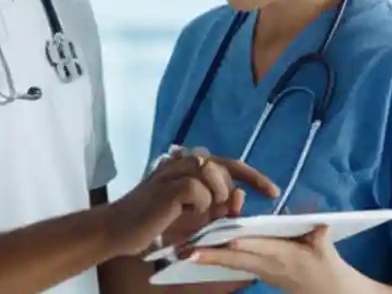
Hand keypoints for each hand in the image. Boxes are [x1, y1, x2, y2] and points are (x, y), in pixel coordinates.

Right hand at [105, 152, 277, 256]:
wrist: (118, 230)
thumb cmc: (154, 223)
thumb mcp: (193, 216)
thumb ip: (216, 205)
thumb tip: (240, 198)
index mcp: (188, 166)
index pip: (228, 163)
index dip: (253, 176)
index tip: (273, 192)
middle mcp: (181, 162)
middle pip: (223, 166)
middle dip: (228, 192)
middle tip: (220, 211)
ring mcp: (173, 171)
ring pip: (212, 172)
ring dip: (214, 196)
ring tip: (201, 212)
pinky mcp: (166, 186)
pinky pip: (197, 189)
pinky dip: (199, 204)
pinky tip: (185, 212)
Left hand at [185, 226, 370, 293]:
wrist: (325, 289)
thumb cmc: (325, 264)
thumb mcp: (325, 247)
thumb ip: (319, 233)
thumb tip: (320, 224)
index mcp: (283, 256)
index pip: (260, 248)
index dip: (244, 245)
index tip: (226, 241)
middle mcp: (266, 264)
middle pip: (236, 259)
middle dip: (212, 256)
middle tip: (188, 252)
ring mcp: (259, 270)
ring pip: (230, 262)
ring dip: (208, 258)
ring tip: (184, 253)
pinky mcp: (256, 271)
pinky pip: (232, 263)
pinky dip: (216, 258)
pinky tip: (196, 254)